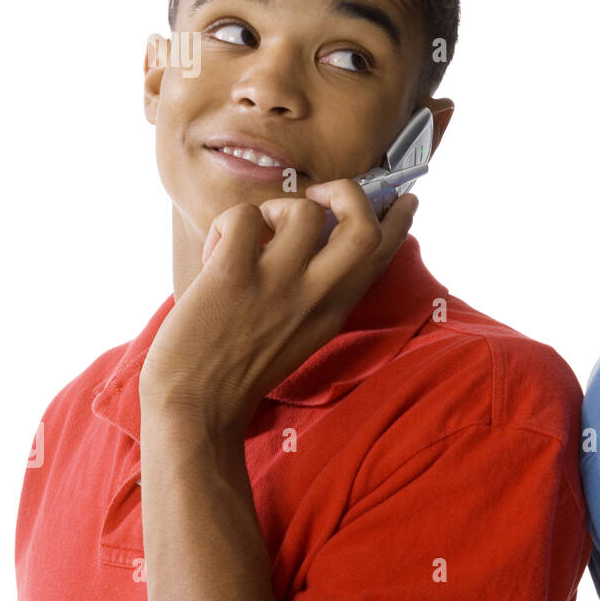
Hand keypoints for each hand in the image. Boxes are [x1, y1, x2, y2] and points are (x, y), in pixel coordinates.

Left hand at [138, 180, 416, 441]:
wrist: (195, 407)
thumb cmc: (239, 368)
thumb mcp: (302, 333)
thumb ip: (320, 293)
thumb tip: (322, 242)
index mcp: (335, 309)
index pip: (382, 256)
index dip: (398, 220)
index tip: (404, 199)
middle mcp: (315, 295)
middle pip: (363, 228)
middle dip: (350, 193)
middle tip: (322, 194)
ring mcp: (276, 284)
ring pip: (303, 210)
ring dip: (278, 206)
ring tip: (258, 231)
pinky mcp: (233, 275)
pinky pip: (246, 217)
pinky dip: (231, 222)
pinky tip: (220, 248)